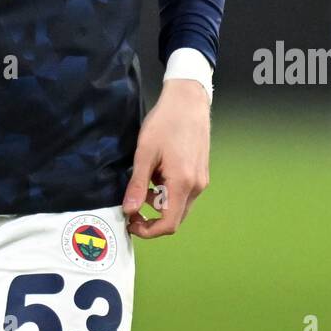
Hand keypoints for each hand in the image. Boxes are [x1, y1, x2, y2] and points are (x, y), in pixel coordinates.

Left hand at [122, 77, 210, 238]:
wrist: (188, 100)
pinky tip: (157, 174)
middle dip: (152, 218)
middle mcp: (197, 186)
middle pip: (175, 218)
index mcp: (183, 183)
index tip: (131, 222)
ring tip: (143, 183)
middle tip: (132, 206)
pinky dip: (168, 193)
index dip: (148, 230)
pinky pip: (184, 193)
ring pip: (180, 206)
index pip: (169, 224)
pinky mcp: (201, 173)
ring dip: (159, 203)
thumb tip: (128, 210)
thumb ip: (137, 184)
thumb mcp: (145, 153)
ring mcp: (202, 180)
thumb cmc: (166, 122)